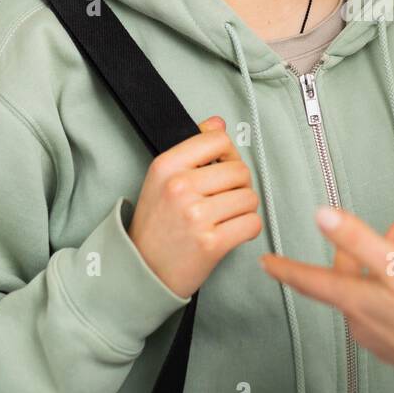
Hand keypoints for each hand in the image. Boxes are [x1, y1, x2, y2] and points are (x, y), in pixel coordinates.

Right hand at [128, 115, 262, 298]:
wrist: (142, 270)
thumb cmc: (155, 225)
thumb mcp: (161, 179)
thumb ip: (191, 149)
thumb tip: (217, 122)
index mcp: (166, 166)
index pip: (218, 139)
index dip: (228, 154)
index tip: (222, 167)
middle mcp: (180, 187)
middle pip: (240, 171)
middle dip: (239, 186)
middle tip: (223, 200)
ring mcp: (196, 216)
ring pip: (249, 198)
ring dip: (243, 209)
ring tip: (223, 218)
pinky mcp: (211, 243)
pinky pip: (252, 224)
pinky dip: (246, 229)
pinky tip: (229, 232)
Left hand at [259, 206, 393, 392]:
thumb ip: (359, 240)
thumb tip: (322, 216)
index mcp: (356, 302)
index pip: (310, 281)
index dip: (286, 268)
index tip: (266, 263)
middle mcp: (361, 323)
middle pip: (343, 283)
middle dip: (353, 254)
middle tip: (368, 231)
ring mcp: (381, 337)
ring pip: (366, 293)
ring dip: (378, 267)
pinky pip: (384, 309)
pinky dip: (391, 287)